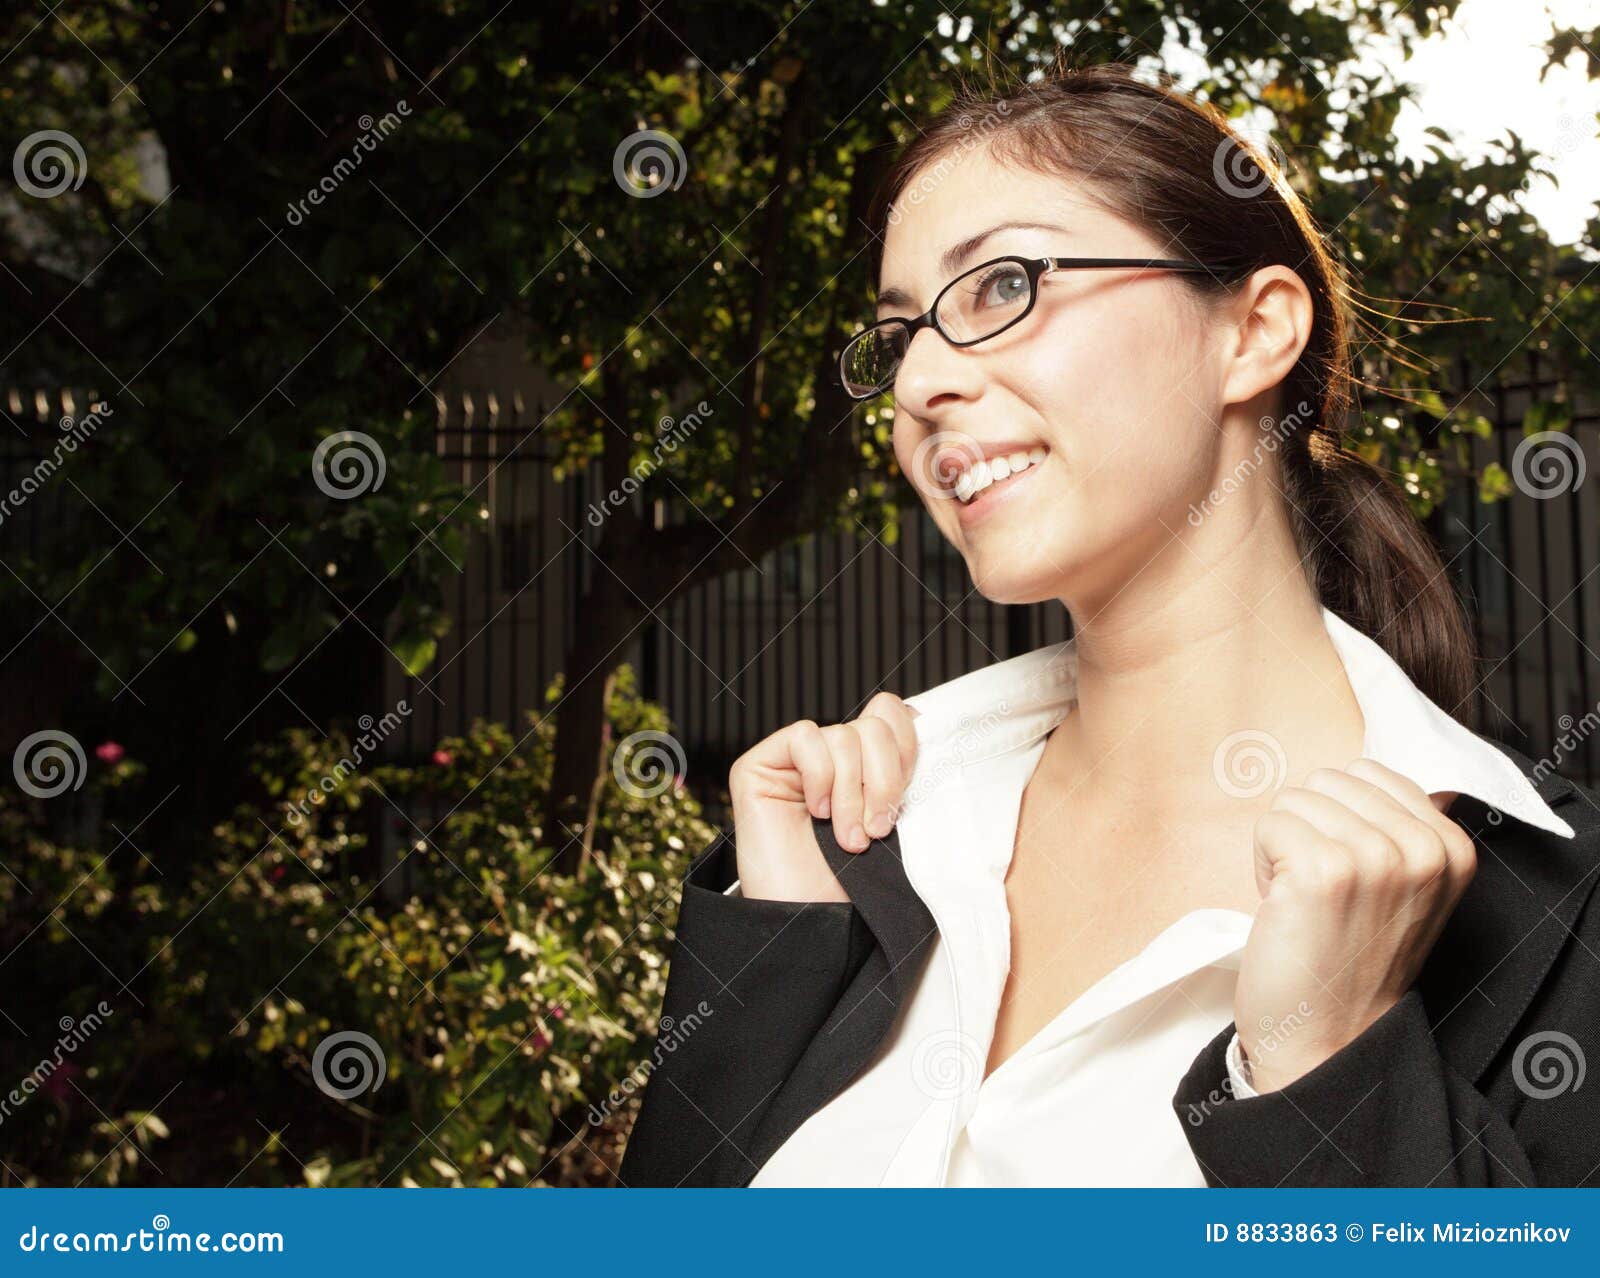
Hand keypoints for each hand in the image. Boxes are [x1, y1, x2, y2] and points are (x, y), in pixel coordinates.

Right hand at [727, 692, 919, 902]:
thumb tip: (921, 718)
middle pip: (873, 725)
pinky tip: (816, 812)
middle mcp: (830, 758)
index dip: (907, 749)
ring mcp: (794, 761)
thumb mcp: (892, 818)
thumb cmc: (852, 883)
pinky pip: (804, 738)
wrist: (814, 921)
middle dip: (884, 780)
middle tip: (878, 827)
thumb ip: (899, 770)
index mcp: (864, 764)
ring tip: (849, 837)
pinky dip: (820, 776)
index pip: (891, 715)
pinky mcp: (759, 765)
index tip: (906, 799)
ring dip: (852, 793)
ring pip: (843, 735)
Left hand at [1233, 758, 1475, 1093]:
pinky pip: (1269, 824)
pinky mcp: (1325, 871)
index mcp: (1450, 846)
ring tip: (1306, 902)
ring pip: (1293, 800)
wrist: (1328, 1035)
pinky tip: (1285, 909)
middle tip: (1323, 893)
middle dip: (1309, 830)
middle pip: (1325, 780)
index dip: (1340, 819)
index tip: (1352, 877)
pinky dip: (1262, 864)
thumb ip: (1397, 826)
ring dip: (1284, 848)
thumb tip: (1363, 769)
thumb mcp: (1405, 887)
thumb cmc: (1350, 956)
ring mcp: (1376, 858)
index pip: (1366, 771)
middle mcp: (1423, 849)